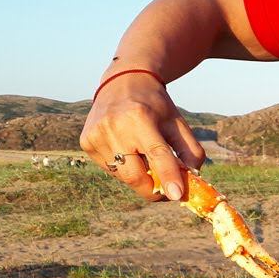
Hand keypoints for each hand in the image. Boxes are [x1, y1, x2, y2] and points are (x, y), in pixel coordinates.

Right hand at [80, 71, 205, 200]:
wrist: (123, 82)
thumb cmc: (156, 106)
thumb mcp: (178, 122)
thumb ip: (190, 152)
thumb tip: (192, 184)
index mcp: (140, 117)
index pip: (156, 154)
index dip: (168, 177)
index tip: (177, 195)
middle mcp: (114, 126)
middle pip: (135, 175)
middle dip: (154, 189)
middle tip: (168, 190)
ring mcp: (96, 135)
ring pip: (123, 176)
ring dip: (140, 177)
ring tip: (146, 158)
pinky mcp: (86, 142)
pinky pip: (110, 169)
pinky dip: (124, 168)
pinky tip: (128, 150)